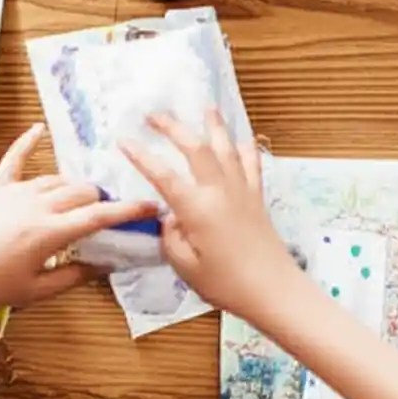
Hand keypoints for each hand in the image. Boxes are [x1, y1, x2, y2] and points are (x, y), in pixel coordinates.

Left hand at [0, 124, 157, 306]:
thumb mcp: (34, 291)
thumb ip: (73, 277)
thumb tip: (105, 266)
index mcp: (51, 232)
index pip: (100, 216)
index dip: (128, 211)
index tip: (150, 207)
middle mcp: (39, 204)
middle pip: (83, 192)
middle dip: (100, 202)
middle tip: (105, 217)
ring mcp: (18, 191)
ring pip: (59, 179)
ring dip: (74, 188)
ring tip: (81, 200)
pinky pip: (16, 158)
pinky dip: (28, 142)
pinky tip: (38, 128)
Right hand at [119, 110, 293, 314]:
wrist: (273, 290)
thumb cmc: (226, 284)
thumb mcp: (185, 266)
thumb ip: (171, 237)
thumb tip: (171, 218)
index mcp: (197, 208)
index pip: (162, 175)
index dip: (141, 156)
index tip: (124, 141)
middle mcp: (219, 191)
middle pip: (195, 147)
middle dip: (172, 127)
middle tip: (154, 116)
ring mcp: (241, 191)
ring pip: (226, 147)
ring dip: (213, 125)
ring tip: (206, 108)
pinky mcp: (257, 198)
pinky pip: (251, 164)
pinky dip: (245, 148)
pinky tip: (241, 139)